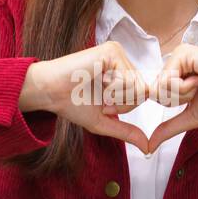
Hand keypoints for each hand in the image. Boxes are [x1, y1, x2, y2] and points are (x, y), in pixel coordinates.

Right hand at [19, 41, 152, 154]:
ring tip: (96, 88)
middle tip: (99, 97)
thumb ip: (126, 131)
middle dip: (121, 103)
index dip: (123, 106)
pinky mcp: (111, 51)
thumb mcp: (103, 121)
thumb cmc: (71, 103)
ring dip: (116, 96)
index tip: (103, 103)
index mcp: (121, 72)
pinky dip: (111, 88)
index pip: (142, 94)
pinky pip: (127, 79)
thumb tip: (147, 148)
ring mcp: (117, 53)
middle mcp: (122, 60)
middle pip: (143, 91)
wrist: (50, 92)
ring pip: (137, 85)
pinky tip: (95, 81)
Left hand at [145, 45, 197, 154]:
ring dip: (182, 93)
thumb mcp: (190, 117)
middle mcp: (174, 63)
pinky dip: (185, 87)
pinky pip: (168, 79)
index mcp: (175, 74)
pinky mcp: (182, 52)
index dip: (172, 101)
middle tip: (197, 90)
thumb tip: (150, 145)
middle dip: (176, 99)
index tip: (194, 94)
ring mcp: (178, 56)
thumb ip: (169, 128)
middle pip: (155, 91)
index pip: (155, 94)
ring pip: (160, 86)